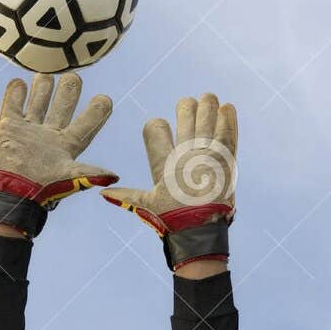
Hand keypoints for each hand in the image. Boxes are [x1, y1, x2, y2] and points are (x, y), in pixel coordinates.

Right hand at [0, 73, 116, 208]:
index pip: (88, 122)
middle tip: (74, 78)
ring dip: (43, 86)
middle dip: (70, 89)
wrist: (11, 194)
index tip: (104, 99)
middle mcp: (51, 134)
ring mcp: (30, 129)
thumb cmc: (42, 189)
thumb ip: (90, 173)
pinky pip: (12, 103)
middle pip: (64, 104)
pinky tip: (19, 83)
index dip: (98, 110)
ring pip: (40, 99)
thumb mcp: (69, 179)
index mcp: (69, 144)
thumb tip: (115, 176)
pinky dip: (15, 92)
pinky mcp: (8, 127)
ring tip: (46, 76)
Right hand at [103, 93, 236, 272]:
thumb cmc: (171, 219)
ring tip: (208, 97)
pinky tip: (227, 108)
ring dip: (208, 105)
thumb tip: (101, 193)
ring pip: (208, 119)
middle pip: (186, 117)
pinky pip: (228, 133)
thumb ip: (125, 194)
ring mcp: (208, 156)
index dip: (156, 124)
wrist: (202, 232)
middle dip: (185, 107)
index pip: (155, 129)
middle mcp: (186, 155)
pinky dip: (228, 119)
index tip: (159, 126)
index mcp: (165, 163)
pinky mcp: (227, 161)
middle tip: (187, 104)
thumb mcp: (146, 204)